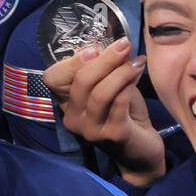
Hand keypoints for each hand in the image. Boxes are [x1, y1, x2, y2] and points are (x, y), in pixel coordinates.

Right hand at [44, 38, 165, 185]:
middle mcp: (72, 118)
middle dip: (104, 59)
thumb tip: (113, 44)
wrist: (142, 151)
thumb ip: (106, 71)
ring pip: (99, 93)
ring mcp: (90, 129)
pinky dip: (129, 85)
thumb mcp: (111, 87)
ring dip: (120, 72)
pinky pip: (118, 104)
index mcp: (66, 103)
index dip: (71, 61)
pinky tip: (139, 72)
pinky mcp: (112, 135)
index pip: (53, 78)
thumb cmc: (125, 114)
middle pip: (80, 82)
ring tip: (137, 60)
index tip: (95, 47)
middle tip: (124, 45)